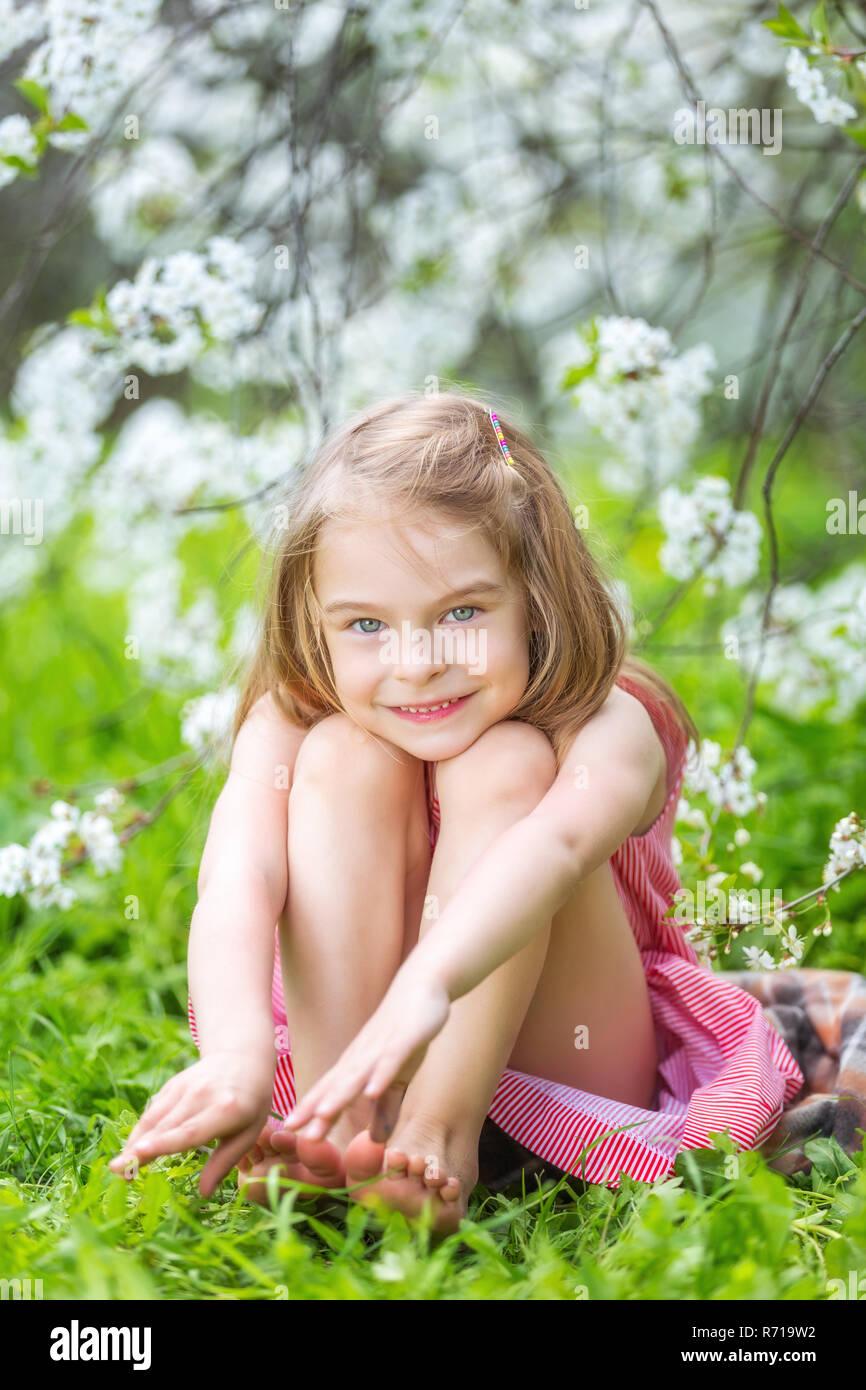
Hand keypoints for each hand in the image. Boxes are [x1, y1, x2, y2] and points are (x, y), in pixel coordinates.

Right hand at [108, 1050, 275, 1198]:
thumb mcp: (249, 1132)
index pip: (190, 1130)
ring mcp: (185, 1086)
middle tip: (117, 1171)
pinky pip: (153, 1110)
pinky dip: (140, 1129)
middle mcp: (202, 1095)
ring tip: (119, 1166)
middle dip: (139, 1148)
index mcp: (227, 1109)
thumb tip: (204, 1194)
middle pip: (166, 1126)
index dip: (164, 1143)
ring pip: (154, 1117)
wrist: (242, 1057)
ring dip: (134, 1141)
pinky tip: (131, 1148)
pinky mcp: (173, 1084)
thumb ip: (224, 1162)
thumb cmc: (251, 1101)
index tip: (140, 1154)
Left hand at [282, 968, 450, 1142]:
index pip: (328, 1091)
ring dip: (340, 1095)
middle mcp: (362, 1057)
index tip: (288, 1130)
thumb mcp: (398, 1076)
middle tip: (293, 1130)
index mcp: (357, 1065)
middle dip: (315, 1109)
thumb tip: (376, 1141)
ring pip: (357, 1075)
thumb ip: (386, 1108)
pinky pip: (391, 1061)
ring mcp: (381, 1048)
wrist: (423, 984)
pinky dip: (380, 1077)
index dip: (309, 1110)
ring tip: (323, 1115)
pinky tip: (371, 1093)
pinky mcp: (404, 1040)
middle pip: (335, 1086)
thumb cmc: (405, 1031)